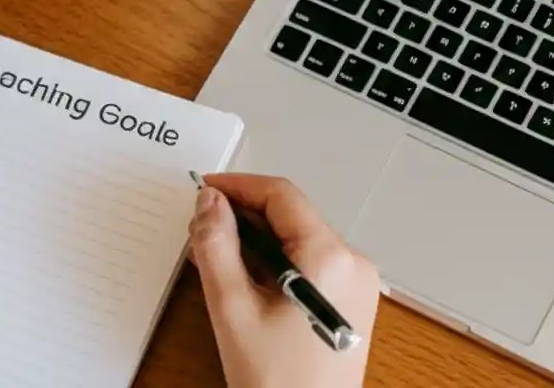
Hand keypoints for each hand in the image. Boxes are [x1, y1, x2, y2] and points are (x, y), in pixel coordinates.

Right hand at [189, 174, 380, 387]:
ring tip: (214, 257)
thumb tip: (209, 203)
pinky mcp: (348, 303)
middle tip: (199, 228)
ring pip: (296, 240)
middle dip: (242, 216)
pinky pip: (307, 264)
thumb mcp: (233, 309)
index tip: (203, 190)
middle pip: (290, 215)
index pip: (281, 195)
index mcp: (330, 257)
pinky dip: (273, 262)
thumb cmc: (281, 384)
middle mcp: (352, 263)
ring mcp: (354, 284)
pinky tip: (242, 279)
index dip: (237, 186)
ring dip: (255, 241)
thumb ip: (216, 246)